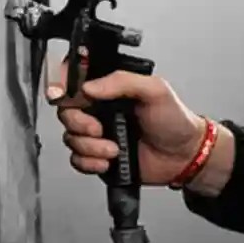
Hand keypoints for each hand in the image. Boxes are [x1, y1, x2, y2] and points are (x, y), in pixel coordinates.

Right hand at [47, 55, 208, 187]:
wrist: (184, 156)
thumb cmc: (174, 120)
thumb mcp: (155, 90)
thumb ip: (123, 81)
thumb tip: (90, 86)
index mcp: (108, 89)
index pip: (74, 79)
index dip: (60, 85)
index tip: (59, 94)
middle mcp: (98, 109)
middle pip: (65, 111)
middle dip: (79, 123)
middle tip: (99, 128)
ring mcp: (96, 134)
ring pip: (70, 138)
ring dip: (90, 147)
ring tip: (114, 149)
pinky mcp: (97, 156)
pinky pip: (77, 160)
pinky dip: (89, 163)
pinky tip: (108, 162)